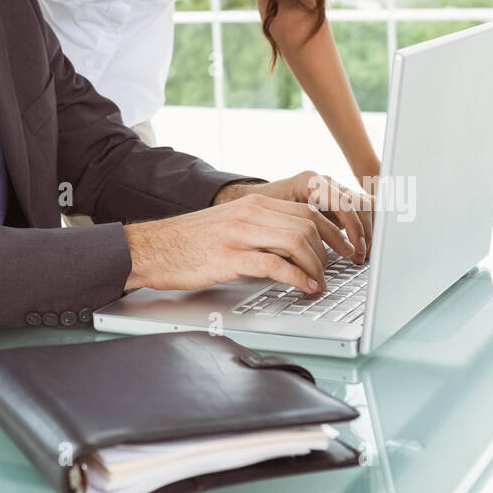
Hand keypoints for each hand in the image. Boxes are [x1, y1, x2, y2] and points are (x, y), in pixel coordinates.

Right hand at [124, 182, 361, 296]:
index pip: (306, 212)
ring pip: (296, 241)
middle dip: (328, 252)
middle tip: (330, 273)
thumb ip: (261, 230)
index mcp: (252, 205)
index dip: (330, 234)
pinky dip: (296, 278)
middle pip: (307, 225)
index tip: (340, 252)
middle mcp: (249, 214)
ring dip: (315, 266)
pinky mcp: (229, 257)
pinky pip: (274, 264)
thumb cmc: (189, 242)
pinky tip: (303, 288)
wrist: (151, 248)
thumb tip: (295, 248)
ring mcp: (239, 234)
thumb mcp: (230, 227)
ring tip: (318, 283)